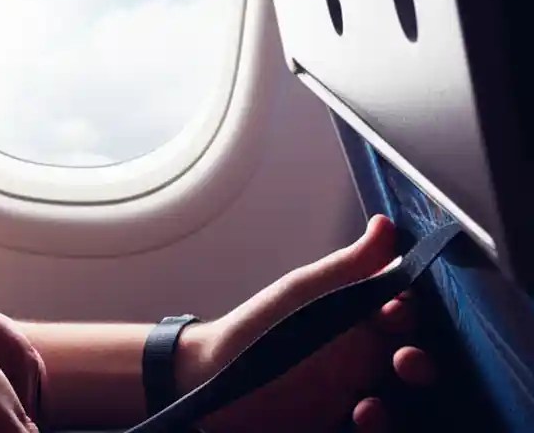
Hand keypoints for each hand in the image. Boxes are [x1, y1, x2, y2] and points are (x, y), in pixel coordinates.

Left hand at [175, 215, 435, 432]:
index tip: (398, 311)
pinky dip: (380, 428)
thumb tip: (386, 223)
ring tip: (371, 406)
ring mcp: (357, 395)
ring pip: (404, 403)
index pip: (408, 315)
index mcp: (361, 319)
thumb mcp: (305, 293)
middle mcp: (366, 358)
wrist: (212, 378)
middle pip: (417, 362)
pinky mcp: (343, 425)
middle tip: (408, 362)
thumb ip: (350, 265)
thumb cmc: (259, 327)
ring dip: (401, 404)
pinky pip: (379, 430)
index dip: (413, 314)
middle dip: (422, 363)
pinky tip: (360, 418)